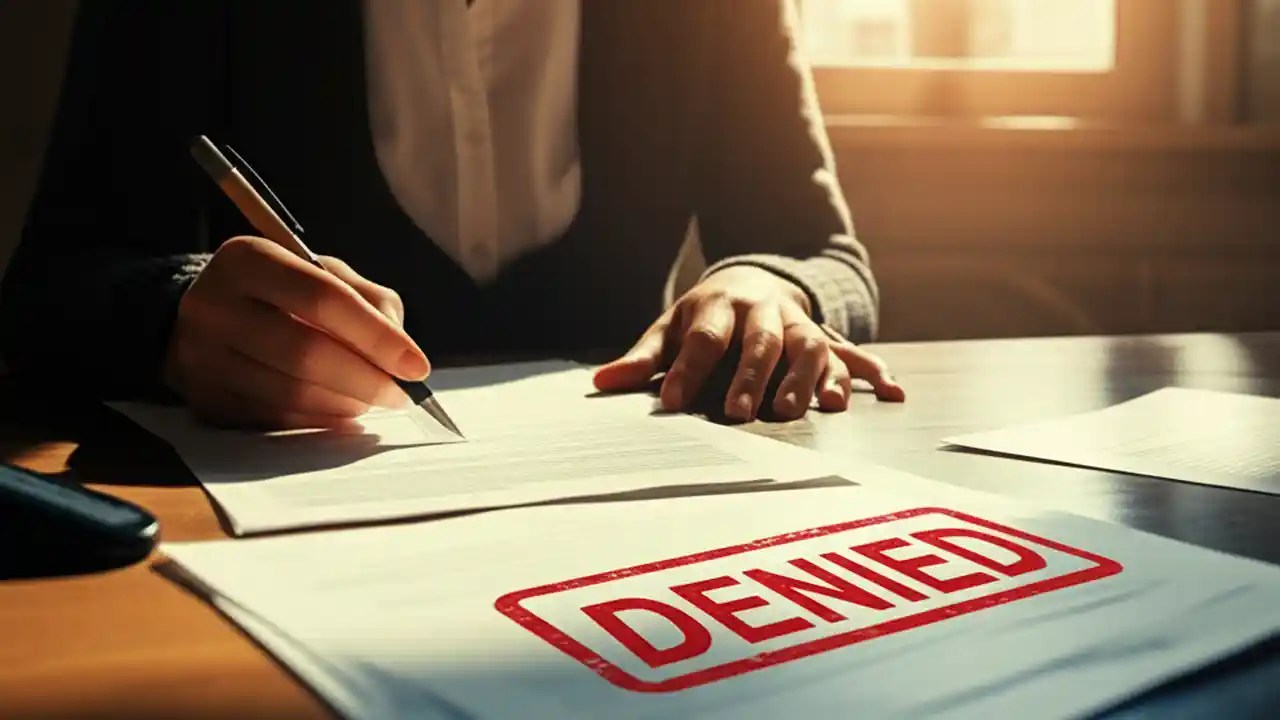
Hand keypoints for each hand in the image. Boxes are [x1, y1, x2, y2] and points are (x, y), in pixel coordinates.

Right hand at [162, 236, 429, 428]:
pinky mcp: (203, 397)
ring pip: (290, 393)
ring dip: (345, 404)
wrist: (210, 316)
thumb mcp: (324, 273)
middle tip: (401, 394)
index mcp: (249, 258)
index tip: (417, 366)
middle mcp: (214, 304)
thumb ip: (370, 301)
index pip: (323, 298)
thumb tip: (400, 351)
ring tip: (371, 400)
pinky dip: (318, 421)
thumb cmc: (282, 292)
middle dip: (366, 379)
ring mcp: (201, 355)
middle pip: (305, 353)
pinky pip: (273, 420)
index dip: (377, 336)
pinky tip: (341, 413)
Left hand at [594, 266, 903, 420]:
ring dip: (811, 377)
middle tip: (739, 412)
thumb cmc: (706, 317)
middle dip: (752, 375)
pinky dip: (873, 372)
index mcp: (719, 307)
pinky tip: (892, 392)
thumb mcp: (671, 328)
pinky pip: (854, 354)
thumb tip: (600, 383)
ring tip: (809, 412)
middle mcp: (763, 312)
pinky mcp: (827, 339)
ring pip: (811, 345)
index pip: (702, 338)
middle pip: (760, 340)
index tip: (672, 404)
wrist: (754, 281)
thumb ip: (643, 357)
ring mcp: (799, 323)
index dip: (686, 370)